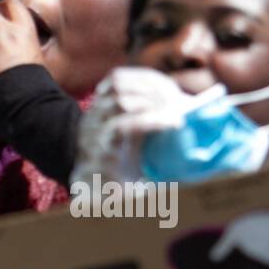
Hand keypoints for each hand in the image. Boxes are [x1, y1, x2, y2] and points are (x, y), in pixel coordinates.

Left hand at [72, 67, 201, 185]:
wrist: (83, 167)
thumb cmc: (115, 181)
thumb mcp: (131, 191)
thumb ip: (152, 186)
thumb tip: (185, 180)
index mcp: (105, 151)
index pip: (123, 127)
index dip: (151, 121)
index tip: (177, 121)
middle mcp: (97, 126)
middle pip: (122, 103)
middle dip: (155, 101)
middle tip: (180, 106)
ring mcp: (96, 109)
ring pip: (120, 87)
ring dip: (150, 87)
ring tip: (172, 95)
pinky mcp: (100, 98)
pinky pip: (118, 78)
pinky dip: (140, 77)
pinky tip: (157, 85)